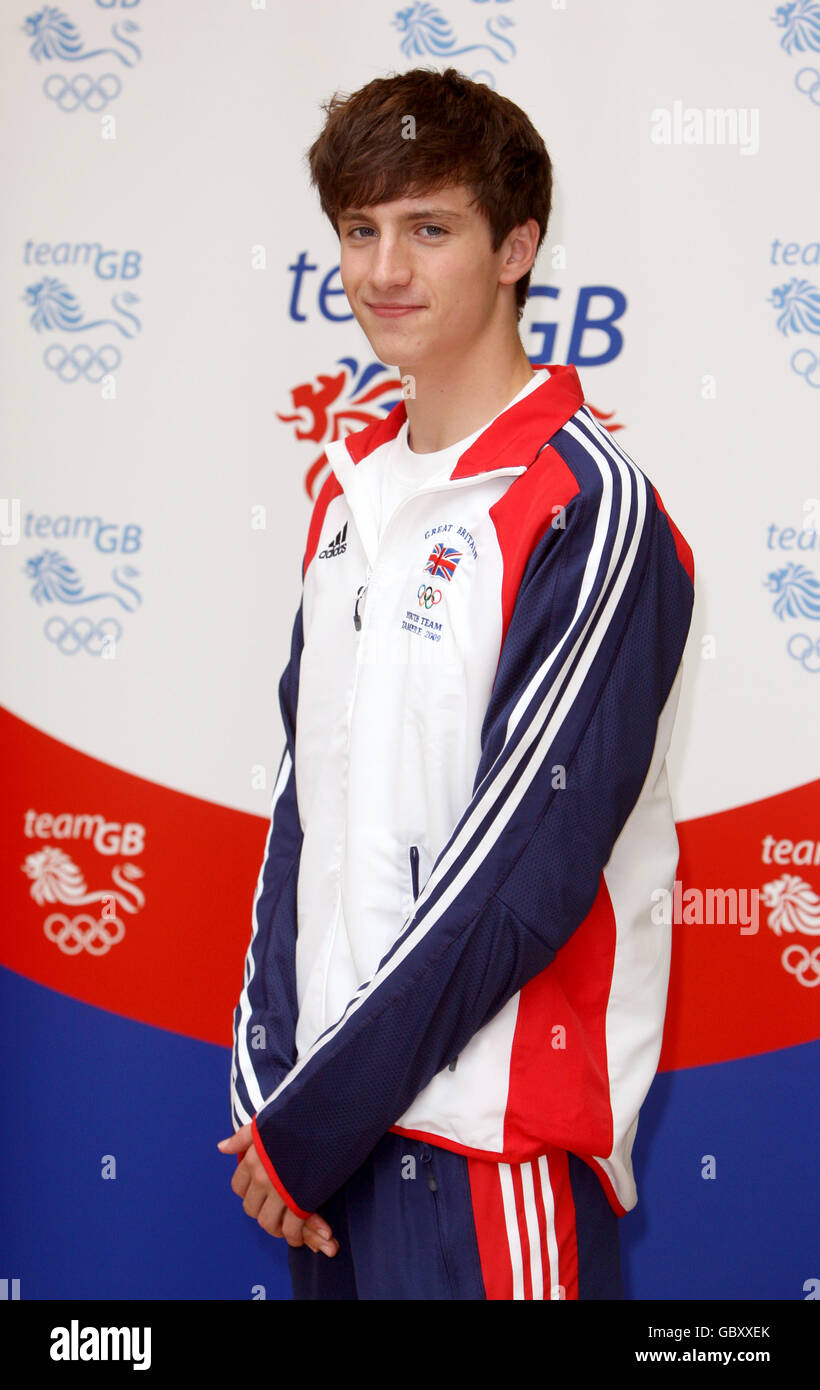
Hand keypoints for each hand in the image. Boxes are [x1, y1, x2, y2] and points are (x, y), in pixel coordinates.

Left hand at [218, 1125, 337, 1256]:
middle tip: (273, 1213)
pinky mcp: (301, 1201)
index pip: (238, 1186)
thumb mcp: (266, 1123)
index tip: (259, 1193)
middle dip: (261, 1213)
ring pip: (268, 1222)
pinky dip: (294, 1235)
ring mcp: (281, 1191)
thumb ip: (242, 1137)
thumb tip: (221, 1147)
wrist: (327, 1119)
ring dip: (275, 1228)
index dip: (247, 1192)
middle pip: (251, 1208)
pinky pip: (292, 1228)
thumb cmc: (297, 1118)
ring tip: (284, 1227)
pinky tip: (297, 1234)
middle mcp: (263, 1177)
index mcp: (253, 1158)